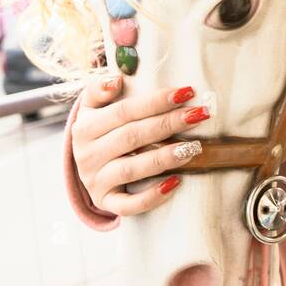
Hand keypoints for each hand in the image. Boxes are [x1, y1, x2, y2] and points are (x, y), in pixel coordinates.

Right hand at [70, 74, 209, 216]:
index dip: (155, 101)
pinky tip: (176, 182)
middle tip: (200, 115)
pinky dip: (152, 196)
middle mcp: (86, 155)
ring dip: (164, 157)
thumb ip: (99, 91)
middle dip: (168, 124)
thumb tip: (116, 79)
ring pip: (132, 169)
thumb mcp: (94, 110)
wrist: (89, 169)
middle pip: (132, 137)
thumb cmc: (102, 132)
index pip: (124, 111)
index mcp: (85, 127)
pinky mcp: (106, 203)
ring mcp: (95, 181)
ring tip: (193, 147)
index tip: (186, 92)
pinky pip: (129, 205)